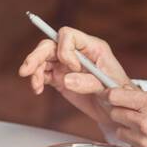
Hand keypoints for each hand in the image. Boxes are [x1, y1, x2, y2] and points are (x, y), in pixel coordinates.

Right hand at [18, 27, 134, 130]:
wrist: (117, 110)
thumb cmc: (119, 94)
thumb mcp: (110, 88)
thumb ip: (89, 82)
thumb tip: (66, 79)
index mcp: (91, 47)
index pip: (69, 35)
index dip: (65, 49)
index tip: (73, 68)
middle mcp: (76, 53)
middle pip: (50, 45)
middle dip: (37, 55)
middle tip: (27, 70)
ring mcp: (66, 65)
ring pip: (43, 59)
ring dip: (34, 69)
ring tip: (35, 85)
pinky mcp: (60, 78)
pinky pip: (43, 74)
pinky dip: (36, 80)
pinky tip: (37, 89)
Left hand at [100, 88, 146, 146]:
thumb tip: (126, 95)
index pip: (116, 96)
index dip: (111, 95)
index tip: (110, 95)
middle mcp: (145, 121)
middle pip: (115, 113)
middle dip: (121, 112)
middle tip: (131, 113)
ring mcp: (144, 141)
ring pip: (120, 132)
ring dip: (128, 130)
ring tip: (144, 130)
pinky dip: (137, 145)